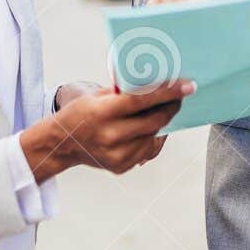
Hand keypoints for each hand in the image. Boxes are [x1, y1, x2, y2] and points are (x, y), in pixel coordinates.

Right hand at [18, 80, 192, 179]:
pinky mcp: (122, 166)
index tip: (187, 86)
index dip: (167, 93)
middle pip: (153, 121)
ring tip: (165, 109)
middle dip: (171, 107)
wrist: (62, 144)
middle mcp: (110, 137)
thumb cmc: (81, 114)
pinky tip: (152, 127)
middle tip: (181, 96)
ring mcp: (117, 155)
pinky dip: (153, 137)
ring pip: (154, 136)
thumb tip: (156, 84)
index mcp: (102, 114)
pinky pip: (148, 150)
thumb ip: (124, 93)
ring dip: (162, 122)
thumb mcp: (97, 96)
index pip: (141, 101)